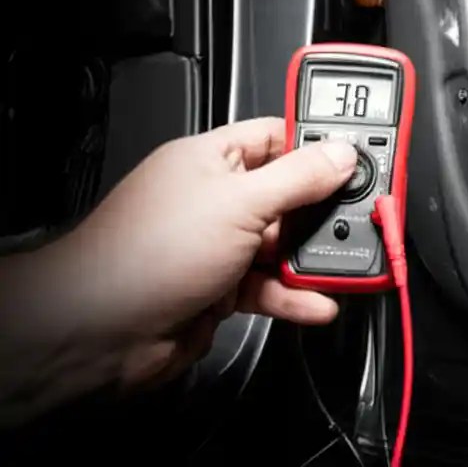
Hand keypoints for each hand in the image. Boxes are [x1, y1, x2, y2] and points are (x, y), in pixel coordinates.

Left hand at [0, 118, 356, 422]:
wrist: (101, 332)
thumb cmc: (146, 254)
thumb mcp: (240, 203)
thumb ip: (298, 178)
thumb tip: (341, 154)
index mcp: (212, 159)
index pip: (277, 136)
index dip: (319, 142)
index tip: (361, 153)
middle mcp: (215, 198)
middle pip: (290, 194)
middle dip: (326, 209)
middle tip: (365, 214)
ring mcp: (218, 244)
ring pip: (285, 244)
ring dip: (315, 259)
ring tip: (344, 266)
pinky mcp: (221, 288)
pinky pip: (271, 285)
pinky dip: (296, 295)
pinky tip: (316, 301)